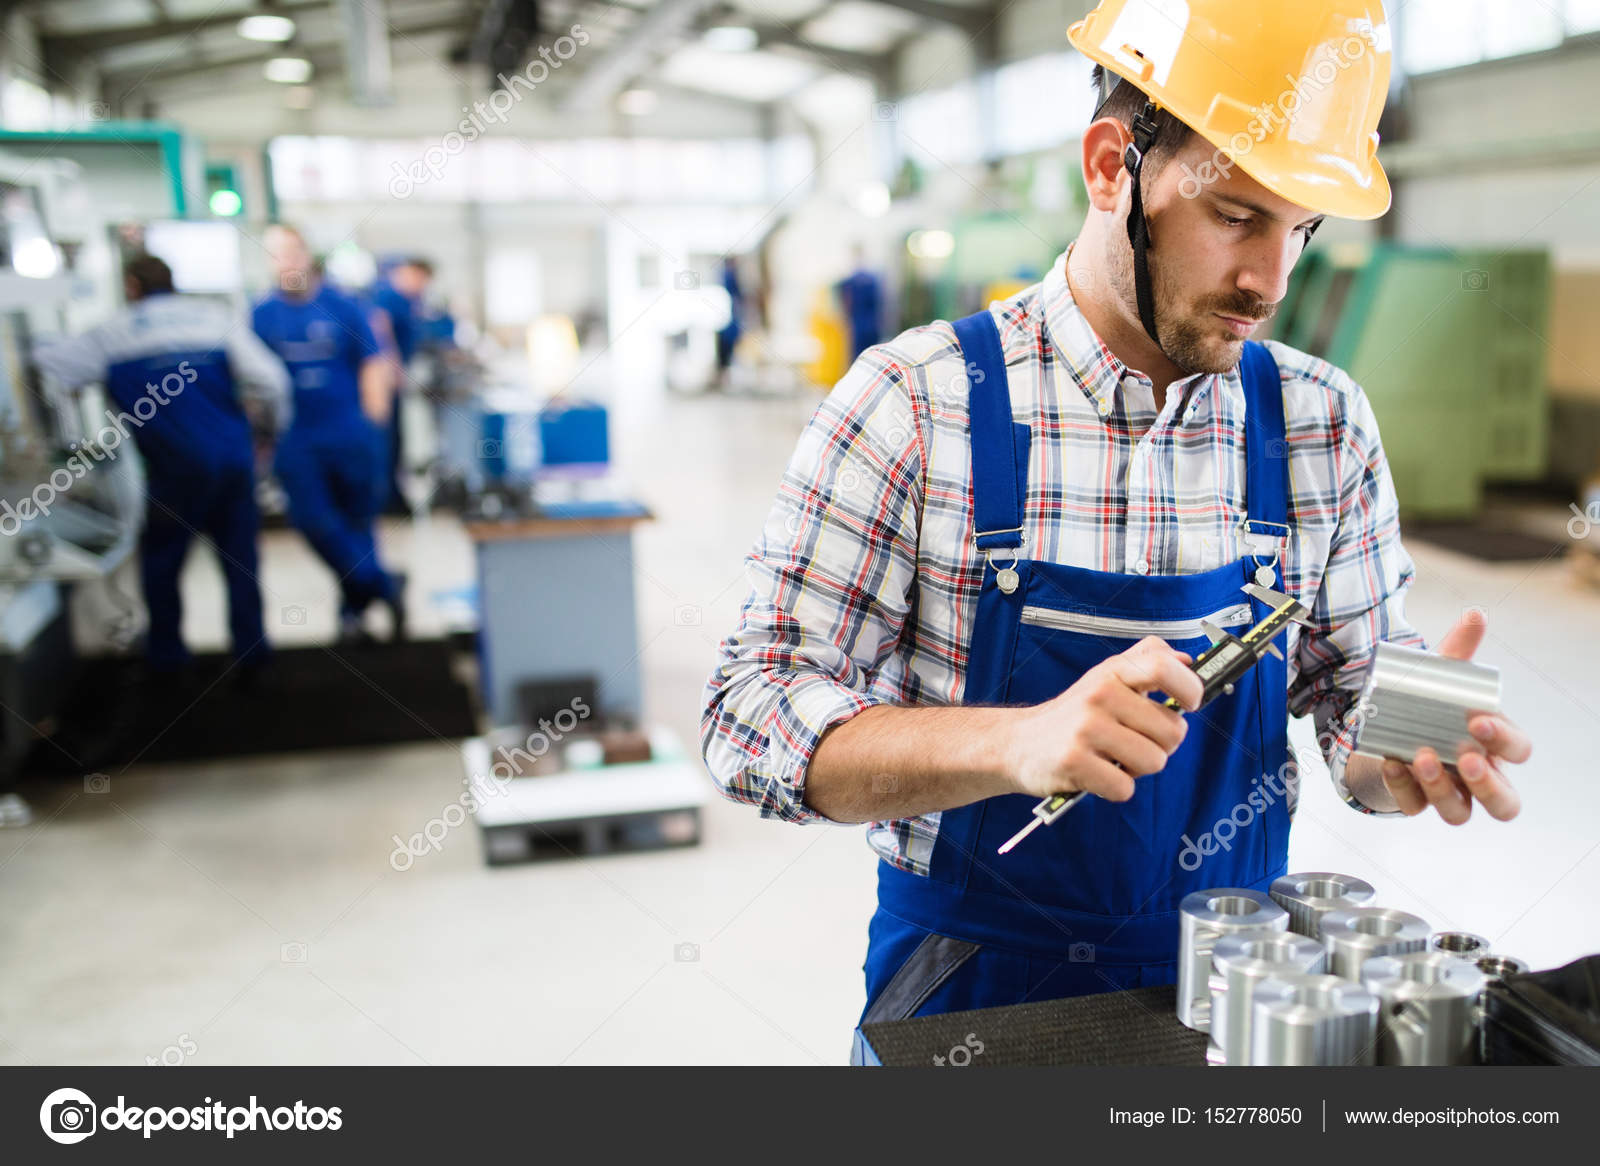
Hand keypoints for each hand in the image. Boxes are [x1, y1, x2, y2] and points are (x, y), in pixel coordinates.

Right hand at [1005, 636, 1201, 801]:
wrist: (1019, 743)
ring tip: (1114, 758)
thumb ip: (1145, 662)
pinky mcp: (1074, 762)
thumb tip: (1186, 659)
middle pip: (1172, 730)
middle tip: (1135, 742)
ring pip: (1154, 761)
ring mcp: (1085, 728)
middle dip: (1162, 745)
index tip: (1190, 704)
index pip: (1164, 667)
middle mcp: (1099, 694)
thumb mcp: (1106, 677)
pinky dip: (1116, 788)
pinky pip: (1125, 788)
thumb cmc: (1073, 715)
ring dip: (1139, 769)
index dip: (1190, 688)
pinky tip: (1098, 774)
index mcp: (1112, 671)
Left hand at [1379, 611, 1529, 823]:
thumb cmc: (1431, 704)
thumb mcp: (1442, 677)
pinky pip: (1413, 805)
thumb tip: (1475, 614)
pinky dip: (1401, 786)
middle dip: (1488, 785)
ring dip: (1441, 788)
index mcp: (1495, 745)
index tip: (1478, 718)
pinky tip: (1390, 761)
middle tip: (1464, 756)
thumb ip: (1459, 649)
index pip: (1519, 751)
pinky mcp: (1413, 800)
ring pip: (1458, 813)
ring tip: (1420, 756)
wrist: (1388, 726)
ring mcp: (1447, 793)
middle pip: (1504, 804)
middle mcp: (1478, 776)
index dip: (1505, 740)